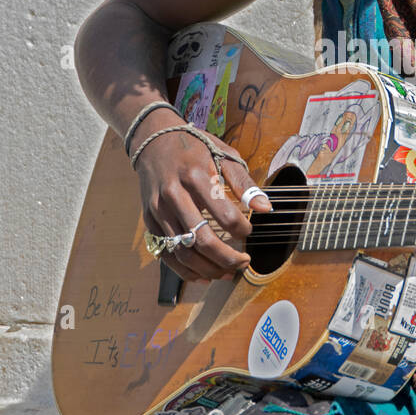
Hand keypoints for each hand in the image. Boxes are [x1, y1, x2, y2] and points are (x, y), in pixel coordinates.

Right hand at [132, 114, 271, 282]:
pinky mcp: (149, 221)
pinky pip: (166, 254)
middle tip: (244, 262)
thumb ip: (244, 182)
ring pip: (183, 252)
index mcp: (195, 176)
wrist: (152, 139)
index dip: (241, 228)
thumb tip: (265, 208)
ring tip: (229, 272)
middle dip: (227, 258)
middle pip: (201, 239)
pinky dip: (185, 271)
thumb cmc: (193, 146)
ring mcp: (158, 211)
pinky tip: (205, 275)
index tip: (250, 230)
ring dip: (209, 268)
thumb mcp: (222, 153)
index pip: (223, 213)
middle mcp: (173, 195)